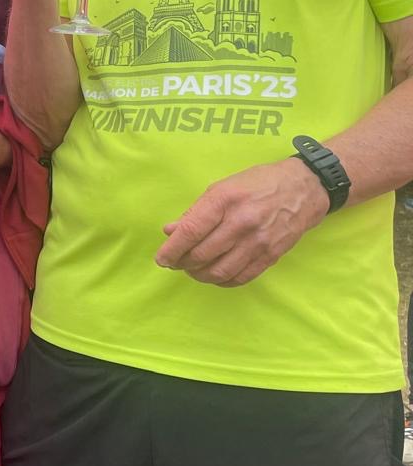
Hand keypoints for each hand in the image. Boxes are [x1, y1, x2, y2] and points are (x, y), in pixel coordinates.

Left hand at [155, 158, 329, 286]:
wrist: (304, 188)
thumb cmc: (257, 184)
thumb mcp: (222, 188)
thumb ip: (195, 211)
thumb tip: (170, 232)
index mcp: (224, 200)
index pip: (190, 231)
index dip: (171, 249)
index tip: (161, 259)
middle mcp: (241, 222)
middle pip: (202, 254)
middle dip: (182, 263)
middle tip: (175, 263)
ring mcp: (258, 241)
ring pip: (219, 271)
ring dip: (200, 275)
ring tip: (193, 270)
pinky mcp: (271, 256)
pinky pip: (241, 277)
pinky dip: (222, 281)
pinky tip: (214, 275)